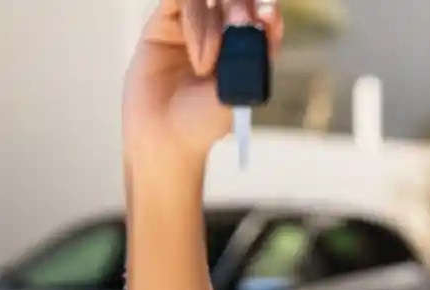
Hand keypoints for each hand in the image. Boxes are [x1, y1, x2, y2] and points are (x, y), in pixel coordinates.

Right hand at [123, 0, 284, 163]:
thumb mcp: (236, 94)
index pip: (263, 13)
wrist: (163, 136)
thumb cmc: (203, 122)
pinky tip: (186, 34)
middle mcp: (221, 32)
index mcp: (248, 48)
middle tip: (236, 26)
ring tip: (202, 66)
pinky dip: (188, 10)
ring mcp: (192, 25)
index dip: (266, 8)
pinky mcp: (163, 23)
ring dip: (207, 27)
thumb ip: (249, 59)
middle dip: (238, 8)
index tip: (266, 16)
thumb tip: (260, 21)